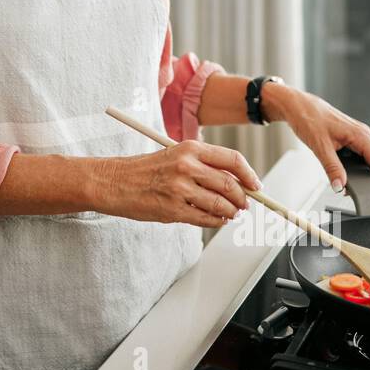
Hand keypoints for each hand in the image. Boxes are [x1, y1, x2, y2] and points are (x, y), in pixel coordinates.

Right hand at [96, 141, 260, 228]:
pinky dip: (216, 222)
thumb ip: (204, 166)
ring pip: (220, 205)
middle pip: (230, 185)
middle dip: (243, 198)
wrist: (114, 182)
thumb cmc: (145, 170)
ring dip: (231, 213)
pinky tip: (216, 220)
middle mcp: (186, 166)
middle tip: (245, 204)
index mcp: (190, 148)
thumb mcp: (175, 156)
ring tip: (231, 214)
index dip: (249, 175)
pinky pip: (205, 219)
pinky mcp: (172, 209)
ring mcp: (179, 188)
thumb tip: (237, 183)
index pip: (232, 160)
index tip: (255, 185)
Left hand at [263, 85, 369, 189]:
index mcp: (361, 135)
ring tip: (339, 178)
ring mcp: (356, 135)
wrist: (296, 105)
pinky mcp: (348, 137)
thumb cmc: (307, 117)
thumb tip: (340, 186)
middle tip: (347, 189)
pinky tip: (337, 167)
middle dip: (365, 179)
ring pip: (365, 160)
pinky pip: (356, 155)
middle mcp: (362, 134)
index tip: (368, 192)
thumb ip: (332, 168)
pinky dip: (349, 165)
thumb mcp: (320, 146)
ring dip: (356, 172)